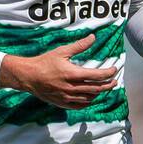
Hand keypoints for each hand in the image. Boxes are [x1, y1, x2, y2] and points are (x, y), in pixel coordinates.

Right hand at [0, 33, 119, 108]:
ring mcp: (66, 97)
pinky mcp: (61, 102)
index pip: (97, 76)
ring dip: (99, 93)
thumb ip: (79, 45)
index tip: (114, 69)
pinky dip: (88, 102)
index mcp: (73, 74)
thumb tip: (93, 37)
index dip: (108, 73)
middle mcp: (71, 88)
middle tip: (114, 81)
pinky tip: (90, 98)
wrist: (28, 76)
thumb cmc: (44, 62)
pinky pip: (79, 106)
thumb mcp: (62, 51)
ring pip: (89, 98)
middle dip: (108, 85)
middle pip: (96, 89)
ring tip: (103, 88)